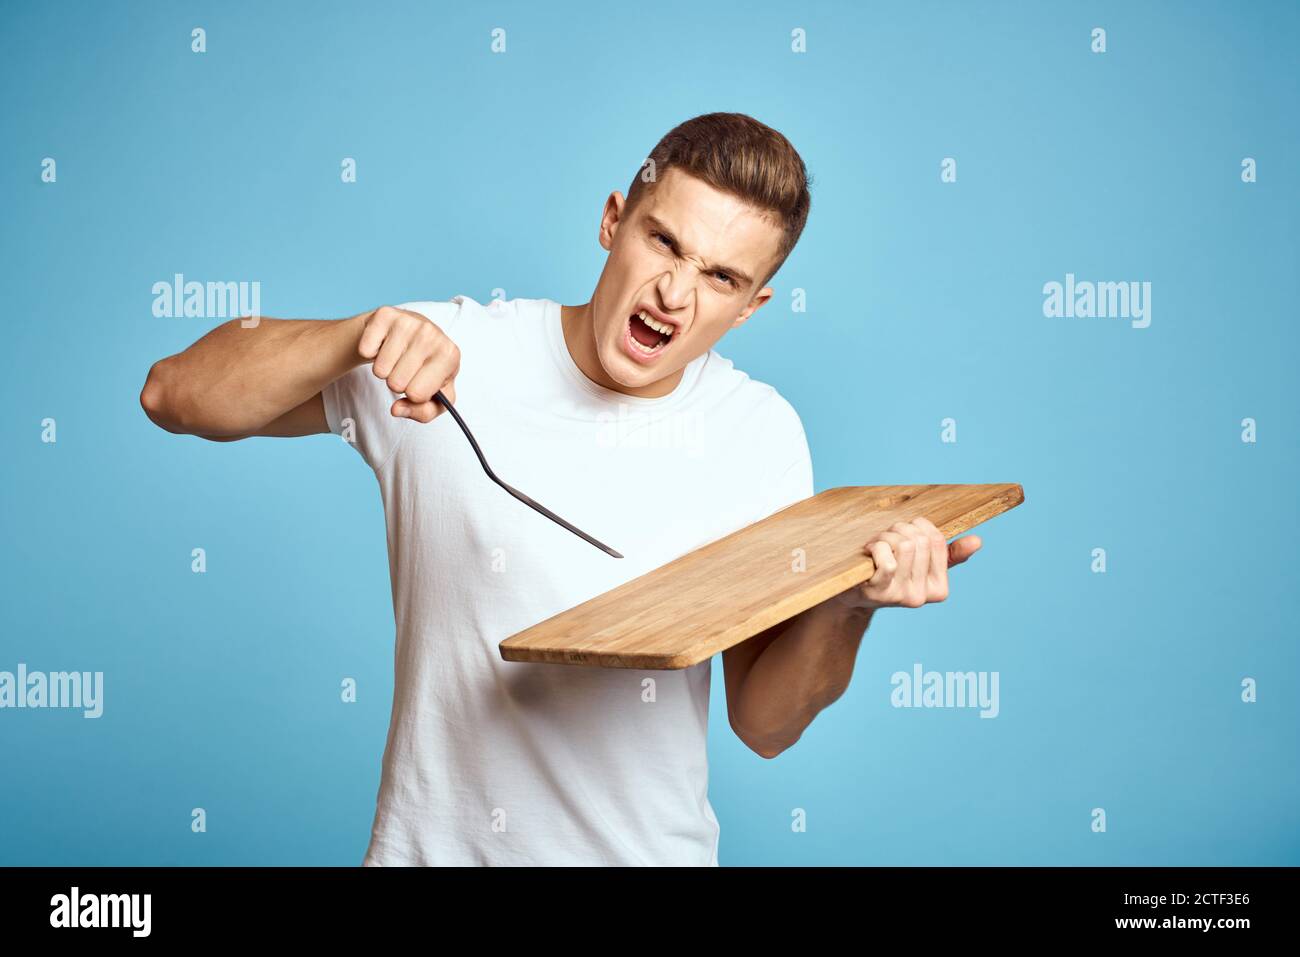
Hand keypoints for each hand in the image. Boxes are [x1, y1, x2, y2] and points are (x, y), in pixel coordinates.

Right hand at [357, 305, 460, 422]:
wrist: (408, 332)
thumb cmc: (424, 367)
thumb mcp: (433, 395)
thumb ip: (423, 412)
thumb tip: (397, 409)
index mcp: (450, 355)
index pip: (418, 395)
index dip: (414, 394)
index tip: (420, 381)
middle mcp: (432, 334)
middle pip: (396, 384)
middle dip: (397, 383)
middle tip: (405, 368)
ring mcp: (409, 321)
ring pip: (380, 370)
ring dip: (384, 369)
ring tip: (395, 357)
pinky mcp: (385, 314)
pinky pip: (366, 351)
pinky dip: (370, 353)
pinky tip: (384, 344)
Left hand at [832, 516, 980, 610]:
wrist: (853, 595)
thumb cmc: (888, 573)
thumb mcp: (919, 566)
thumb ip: (948, 555)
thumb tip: (978, 541)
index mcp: (939, 589)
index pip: (937, 540)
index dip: (918, 526)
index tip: (904, 531)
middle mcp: (924, 596)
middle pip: (919, 540)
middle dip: (899, 530)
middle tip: (886, 538)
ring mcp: (902, 596)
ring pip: (904, 545)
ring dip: (885, 536)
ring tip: (877, 544)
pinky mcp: (881, 592)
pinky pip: (888, 560)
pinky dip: (877, 547)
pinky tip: (869, 551)